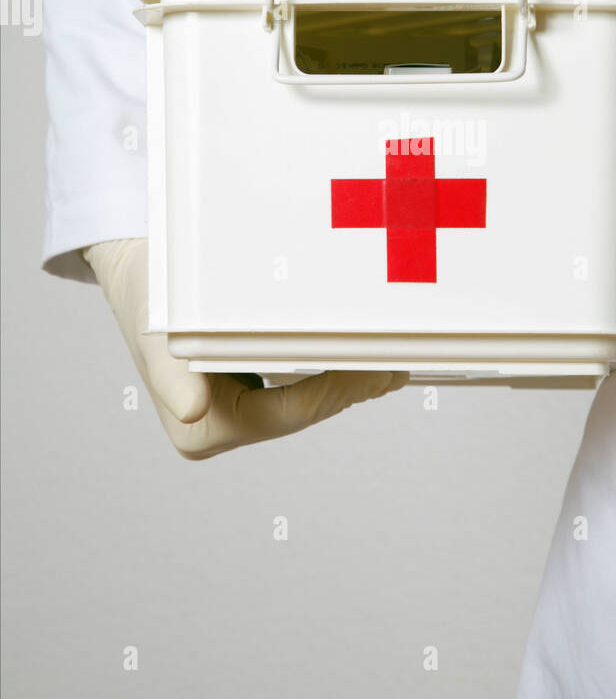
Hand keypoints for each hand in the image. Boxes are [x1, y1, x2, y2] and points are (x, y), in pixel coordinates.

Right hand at [82, 238, 408, 459]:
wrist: (136, 266)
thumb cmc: (150, 290)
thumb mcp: (161, 328)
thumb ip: (174, 378)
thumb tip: (194, 413)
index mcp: (200, 429)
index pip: (289, 413)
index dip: (339, 392)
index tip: (375, 366)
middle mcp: (215, 432)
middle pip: (302, 413)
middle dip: (351, 389)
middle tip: (397, 367)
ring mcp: (230, 416)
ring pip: (303, 405)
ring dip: (346, 385)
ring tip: (389, 366)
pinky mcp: (242, 394)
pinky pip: (295, 391)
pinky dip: (327, 375)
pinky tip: (359, 362)